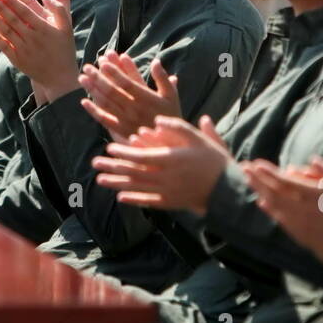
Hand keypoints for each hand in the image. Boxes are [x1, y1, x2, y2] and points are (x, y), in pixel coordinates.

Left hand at [0, 0, 78, 103]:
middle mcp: (33, 39)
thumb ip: (60, 8)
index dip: (13, 3)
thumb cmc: (64, 48)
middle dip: (1, 7)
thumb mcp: (66, 27)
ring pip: (8, 32)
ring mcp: (24, 50)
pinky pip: (5, 48)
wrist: (59, 78)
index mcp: (45, 29)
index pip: (26, 13)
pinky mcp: (18, 60)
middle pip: (14, 20)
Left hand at [78, 52, 180, 141]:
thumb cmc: (170, 117)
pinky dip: (93, 111)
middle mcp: (134, 109)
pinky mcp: (120, 131)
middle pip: (113, 91)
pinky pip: (104, 120)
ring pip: (106, 103)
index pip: (127, 82)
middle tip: (88, 67)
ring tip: (82, 78)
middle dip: (98, 77)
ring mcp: (126, 120)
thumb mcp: (172, 96)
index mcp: (146, 98)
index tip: (103, 62)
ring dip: (93, 90)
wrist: (167, 145)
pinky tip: (84, 101)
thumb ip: (163, 79)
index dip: (114, 72)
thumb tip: (155, 61)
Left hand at [91, 114, 231, 215]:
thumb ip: (176, 127)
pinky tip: (121, 198)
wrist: (227, 189)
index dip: (123, 153)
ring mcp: (167, 192)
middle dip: (113, 167)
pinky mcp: (171, 203)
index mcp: (170, 159)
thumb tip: (156, 119)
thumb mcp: (197, 138)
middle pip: (133, 172)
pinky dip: (134, 200)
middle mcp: (165, 177)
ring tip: (100, 180)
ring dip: (117, 183)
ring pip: (137, 187)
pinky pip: (148, 202)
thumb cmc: (214, 159)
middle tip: (95, 163)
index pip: (140, 156)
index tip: (109, 148)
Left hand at [241, 158, 322, 267]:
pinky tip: (262, 203)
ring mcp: (302, 226)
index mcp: (318, 198)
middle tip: (244, 168)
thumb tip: (312, 159)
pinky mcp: (303, 237)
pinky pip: (282, 221)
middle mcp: (305, 212)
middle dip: (258, 180)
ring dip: (260, 192)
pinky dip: (270, 210)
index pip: (286, 183)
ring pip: (276, 207)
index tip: (257, 164)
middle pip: (275, 193)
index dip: (269, 173)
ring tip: (249, 181)